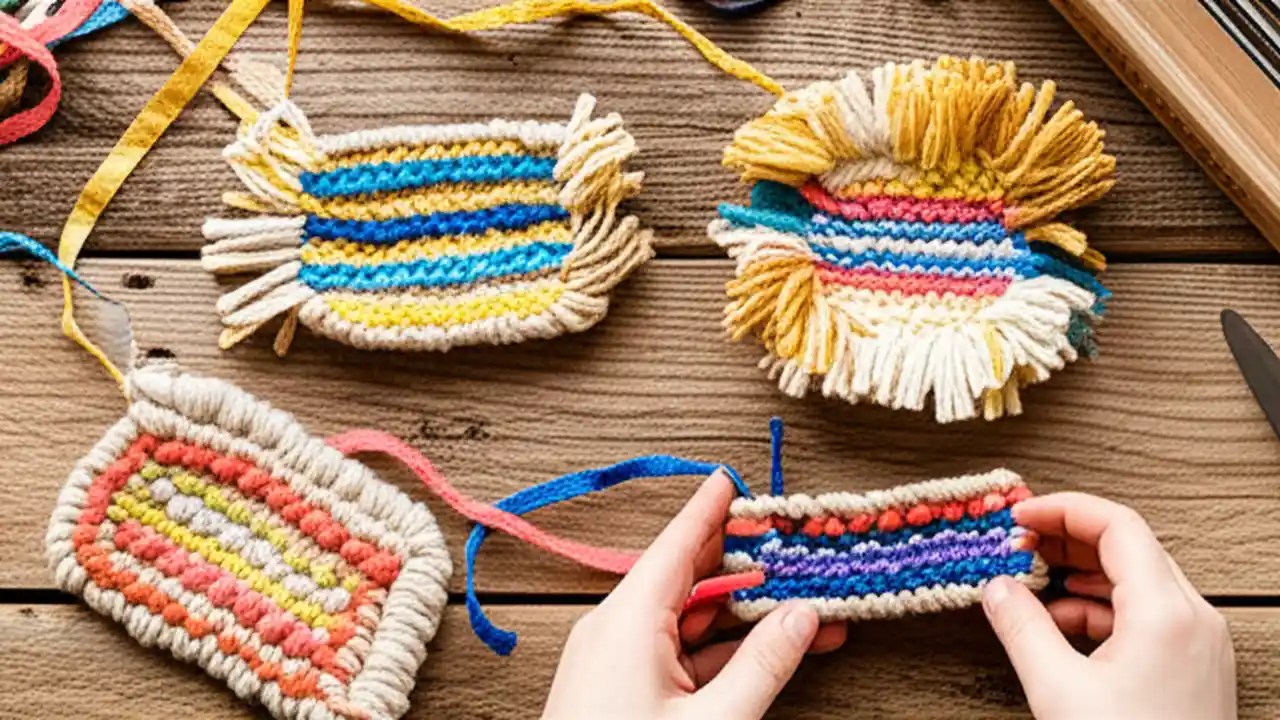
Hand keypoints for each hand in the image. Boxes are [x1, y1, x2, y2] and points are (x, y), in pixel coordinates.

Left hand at [542, 469, 846, 719]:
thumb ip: (764, 664)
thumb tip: (806, 617)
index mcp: (627, 620)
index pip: (678, 543)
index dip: (712, 508)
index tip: (738, 477)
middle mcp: (615, 629)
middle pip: (688, 577)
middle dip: (745, 563)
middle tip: (794, 544)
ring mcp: (616, 661)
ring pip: (689, 618)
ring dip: (744, 612)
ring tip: (806, 601)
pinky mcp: (622, 690)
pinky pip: (678, 651)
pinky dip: (723, 647)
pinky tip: (771, 647)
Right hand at [983, 492, 1236, 719]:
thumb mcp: (1057, 690)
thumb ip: (1021, 628)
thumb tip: (998, 589)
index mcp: (1165, 613)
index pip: (1116, 525)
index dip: (1062, 510)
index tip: (1019, 515)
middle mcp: (1194, 619)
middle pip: (1130, 547)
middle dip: (1069, 538)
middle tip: (1021, 541)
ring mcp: (1200, 644)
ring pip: (1139, 581)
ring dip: (1083, 574)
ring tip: (1034, 581)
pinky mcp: (1195, 668)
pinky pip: (1148, 615)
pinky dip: (1103, 608)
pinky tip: (1062, 624)